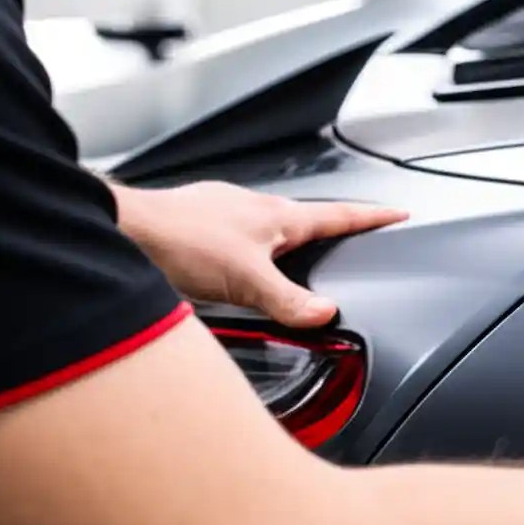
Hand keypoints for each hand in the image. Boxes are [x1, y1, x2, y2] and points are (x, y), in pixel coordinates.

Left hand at [111, 181, 408, 326]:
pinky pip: (246, 240)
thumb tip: (325, 313)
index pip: (339, 215)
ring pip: (274, 231)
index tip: (398, 215)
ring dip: (292, 245)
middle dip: (335, 231)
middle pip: (309, 221)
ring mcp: (230, 216)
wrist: (125, 229)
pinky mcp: (205, 227)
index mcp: (277, 217)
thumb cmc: (180, 240)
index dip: (372, 217)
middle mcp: (256, 210)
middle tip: (356, 240)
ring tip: (304, 264)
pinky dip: (258, 255)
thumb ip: (288, 301)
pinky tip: (245, 273)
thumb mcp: (245, 280)